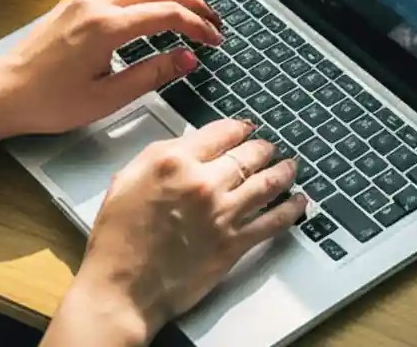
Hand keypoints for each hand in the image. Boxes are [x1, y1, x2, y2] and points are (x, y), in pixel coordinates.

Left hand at [0, 0, 223, 137]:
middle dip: (193, 1)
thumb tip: (187, 58)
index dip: (197, 25)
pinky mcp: (77, 2)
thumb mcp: (107, 98)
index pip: (167, 14)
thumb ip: (152, 74)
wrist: (3, 93)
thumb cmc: (49, 102)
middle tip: (213, 21)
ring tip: (192, 7)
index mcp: (106, 28)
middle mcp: (97, 4)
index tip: (214, 40)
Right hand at [44, 120, 307, 345]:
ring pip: (267, 183)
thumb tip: (188, 146)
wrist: (122, 288)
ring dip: (284, 171)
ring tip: (291, 166)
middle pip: (248, 155)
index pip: (220, 133)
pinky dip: (291, 210)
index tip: (246, 129)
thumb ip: (160, 157)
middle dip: (264, 148)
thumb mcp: (127, 179)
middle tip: (270, 147)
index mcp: (174, 161)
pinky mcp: (234, 243)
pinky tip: (299, 202)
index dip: (238, 129)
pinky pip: (273, 221)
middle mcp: (203, 182)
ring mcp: (223, 213)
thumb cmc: (117, 238)